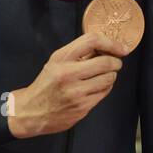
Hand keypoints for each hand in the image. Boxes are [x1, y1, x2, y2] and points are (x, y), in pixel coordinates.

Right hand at [6, 32, 128, 138]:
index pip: (92, 41)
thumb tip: (107, 47)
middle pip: (106, 62)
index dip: (112, 43)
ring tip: (101, 77)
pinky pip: (105, 93)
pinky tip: (95, 88)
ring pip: (109, 78)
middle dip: (116, 62)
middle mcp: (68, 73)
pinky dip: (105, 88)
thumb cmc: (47, 84)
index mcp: (61, 58)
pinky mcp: (82, 106)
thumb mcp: (57, 63)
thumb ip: (79, 54)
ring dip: (111, 76)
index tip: (122, 48)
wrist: (30, 111)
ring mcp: (76, 92)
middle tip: (114, 64)